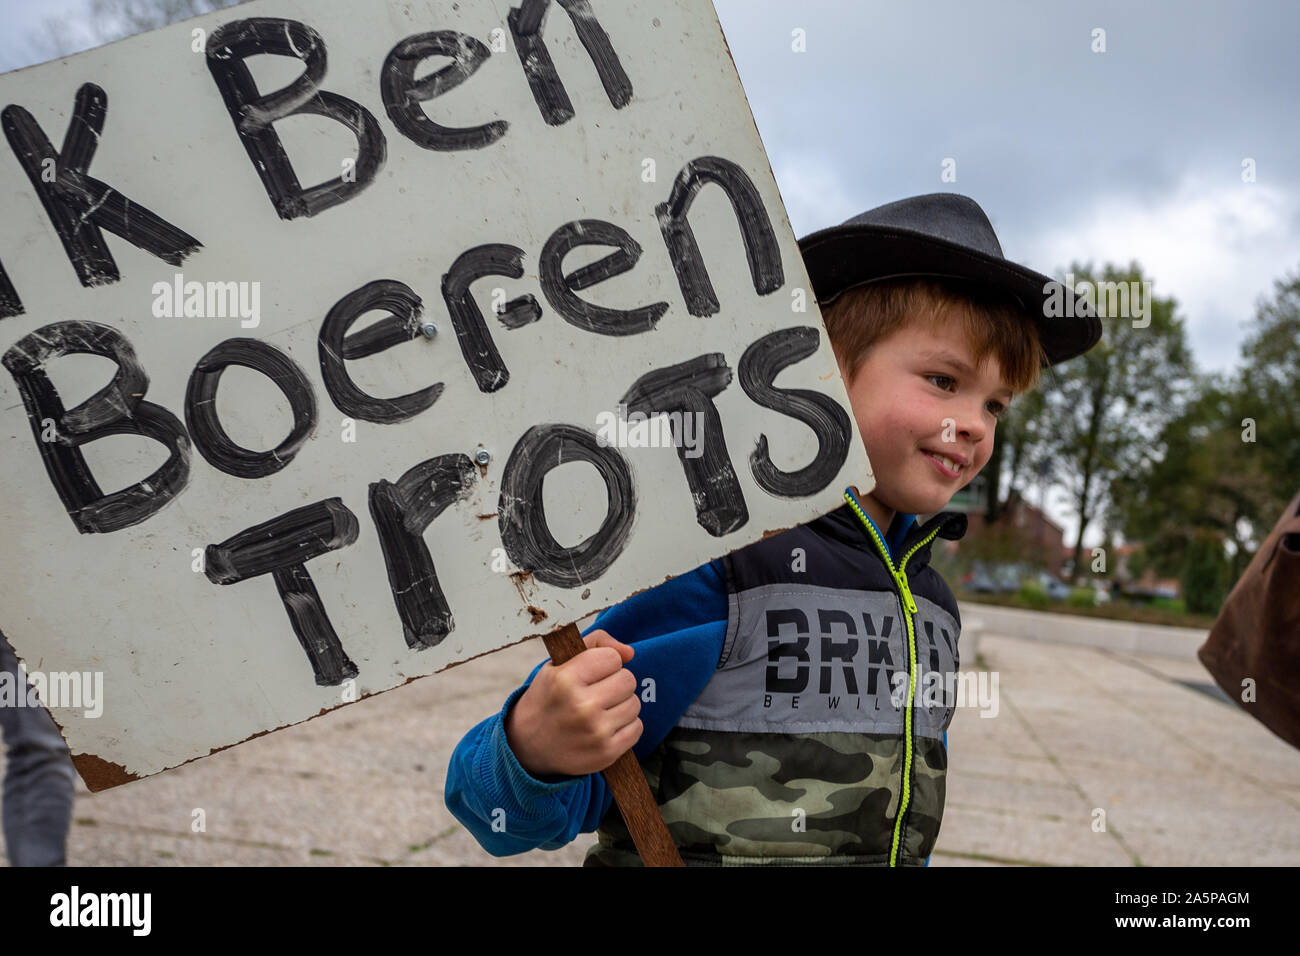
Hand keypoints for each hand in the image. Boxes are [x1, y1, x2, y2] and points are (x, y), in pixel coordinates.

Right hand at [504, 629, 643, 777]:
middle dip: (615, 683)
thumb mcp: (558, 663)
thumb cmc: (549, 697)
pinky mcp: (606, 753)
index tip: (590, 673)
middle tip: (596, 692)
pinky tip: (605, 727)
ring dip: (621, 705)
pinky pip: (637, 728)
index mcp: (565, 679)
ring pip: (634, 704)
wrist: (527, 745)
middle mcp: (581, 706)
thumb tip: (630, 653)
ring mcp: (595, 732)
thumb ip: (595, 643)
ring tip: (599, 710)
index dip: (604, 663)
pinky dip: (625, 726)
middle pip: (628, 680)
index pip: (613, 658)